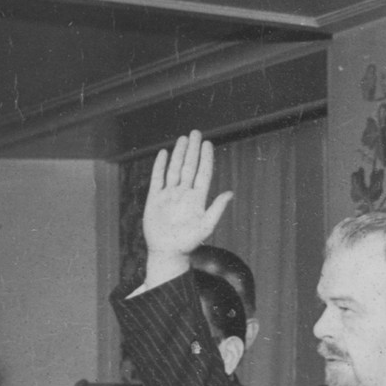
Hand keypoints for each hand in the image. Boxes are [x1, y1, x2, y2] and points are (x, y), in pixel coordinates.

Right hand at [143, 132, 232, 283]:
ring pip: (174, 169)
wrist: (167, 252)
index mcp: (197, 198)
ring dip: (178, 153)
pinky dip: (160, 166)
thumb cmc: (188, 243)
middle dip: (192, 150)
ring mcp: (169, 195)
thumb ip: (217, 208)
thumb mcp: (206, 226)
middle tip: (196, 133)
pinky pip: (157, 178)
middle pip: (189, 166)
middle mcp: (184, 194)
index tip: (208, 143)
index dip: (205, 158)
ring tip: (183, 139)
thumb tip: (230, 193)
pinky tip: (164, 154)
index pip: (202, 173)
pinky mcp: (155, 198)